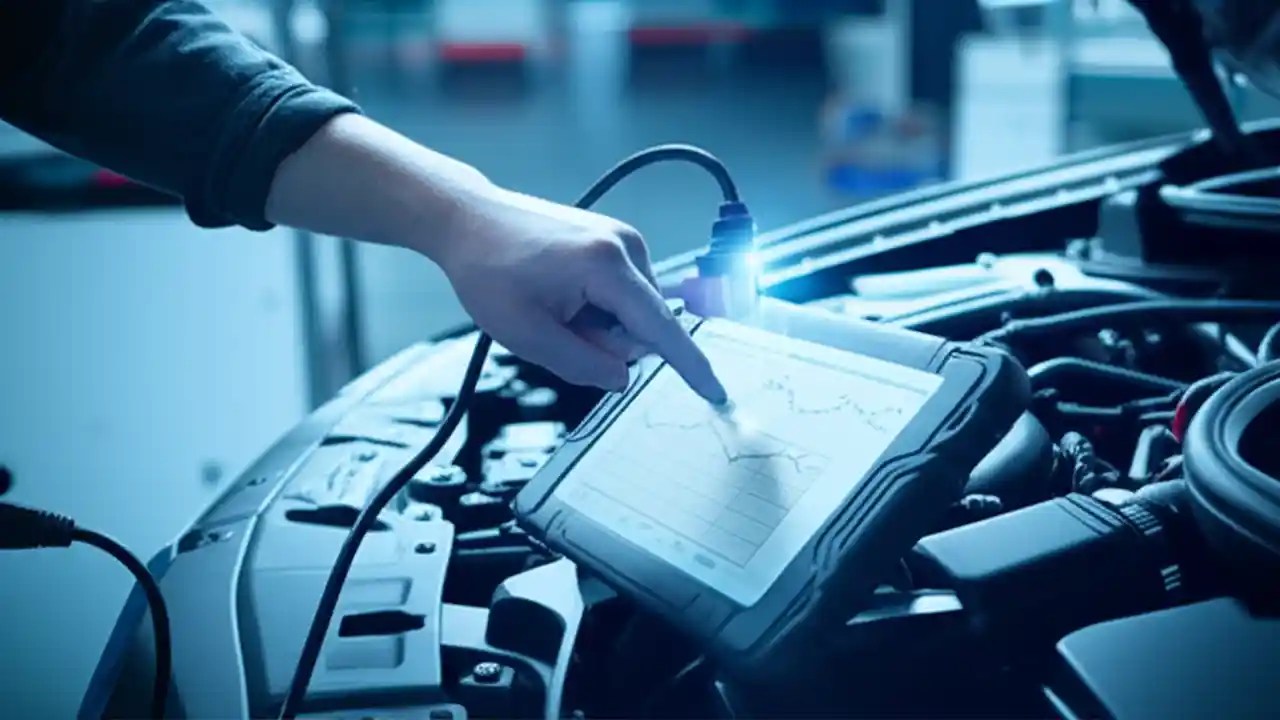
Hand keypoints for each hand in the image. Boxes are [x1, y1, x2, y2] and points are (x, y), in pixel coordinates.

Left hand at [423, 185, 726, 402]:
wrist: (469, 219)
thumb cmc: (488, 269)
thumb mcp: (526, 334)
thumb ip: (581, 365)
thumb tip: (621, 378)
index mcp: (605, 266)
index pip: (660, 327)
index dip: (688, 366)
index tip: (715, 391)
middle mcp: (625, 246)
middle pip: (644, 325)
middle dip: (606, 341)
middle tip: (556, 327)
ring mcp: (623, 239)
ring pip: (632, 313)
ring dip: (598, 325)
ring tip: (554, 306)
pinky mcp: (615, 241)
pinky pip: (622, 295)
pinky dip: (596, 307)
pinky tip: (562, 294)